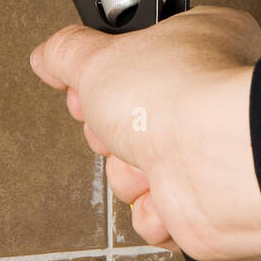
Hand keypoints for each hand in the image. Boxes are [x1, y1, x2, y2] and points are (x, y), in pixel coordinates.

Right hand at [30, 6, 260, 260]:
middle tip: (119, 123)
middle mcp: (206, 100)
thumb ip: (67, 53)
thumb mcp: (97, 57)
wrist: (210, 164)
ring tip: (148, 156)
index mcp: (199, 47)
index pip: (136, 63)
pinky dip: (153, 209)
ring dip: (129, 172)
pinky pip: (155, 213)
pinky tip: (165, 189)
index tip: (87, 85)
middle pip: (126, 123)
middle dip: (111, 132)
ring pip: (135, 171)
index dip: (102, 78)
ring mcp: (205, 152)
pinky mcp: (203, 201)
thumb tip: (49, 54)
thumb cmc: (179, 98)